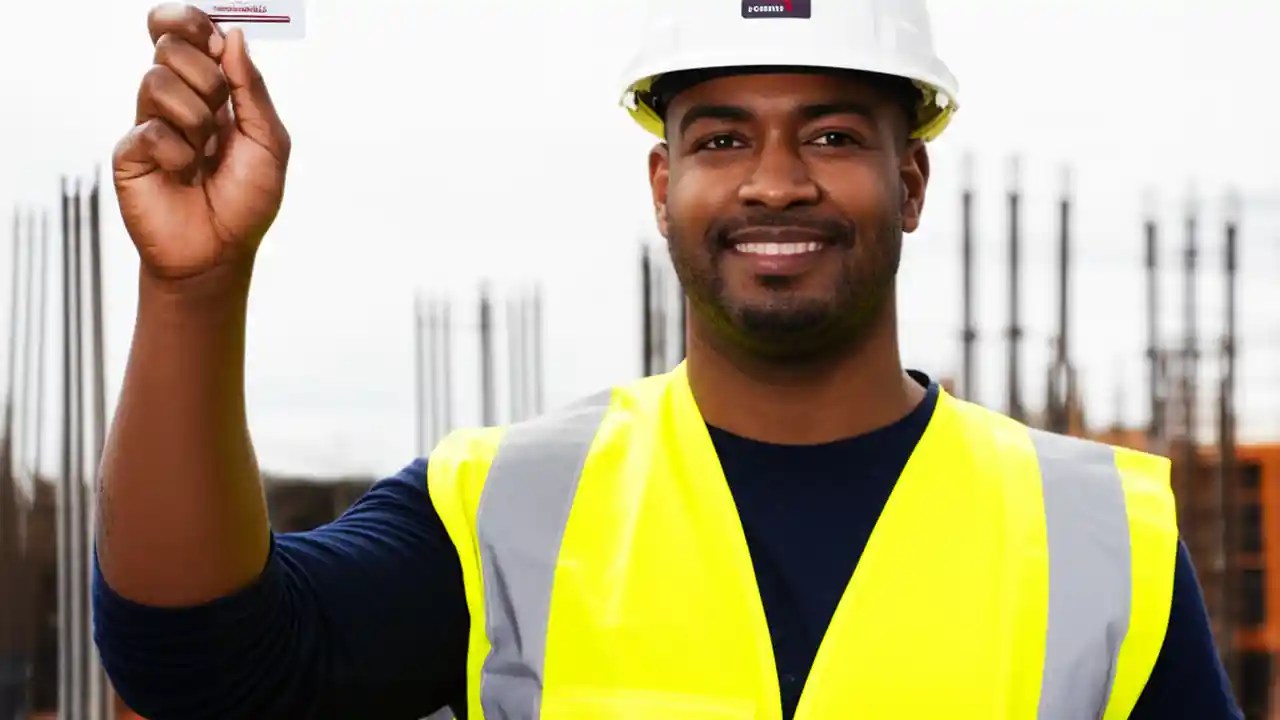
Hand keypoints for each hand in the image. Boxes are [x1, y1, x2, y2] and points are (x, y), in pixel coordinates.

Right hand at [113, 3, 290, 282]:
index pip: (185, 33)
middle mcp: (175, 100)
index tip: (212, 36)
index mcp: (209, 90)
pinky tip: (184, 175)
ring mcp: (149, 123)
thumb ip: (252, 89)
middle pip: (169, 46)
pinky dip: (178, 154)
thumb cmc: (246, 201)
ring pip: (157, 82)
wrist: (221, 253)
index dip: (190, 22)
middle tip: (219, 117)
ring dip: (196, 120)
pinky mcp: (129, 152)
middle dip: (205, 77)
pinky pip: (150, 129)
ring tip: (204, 156)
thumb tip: (234, 37)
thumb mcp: (268, 143)